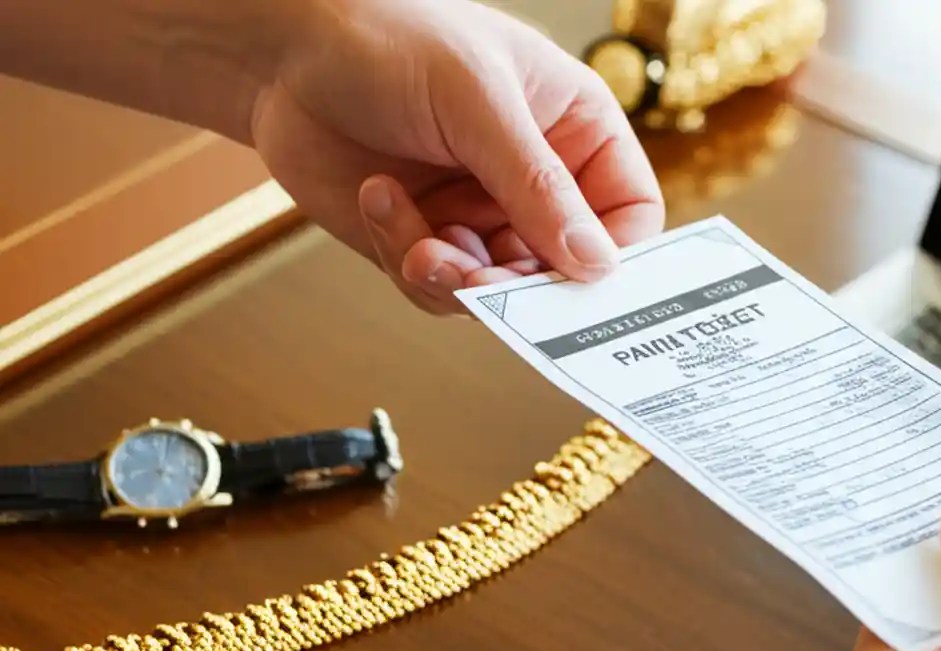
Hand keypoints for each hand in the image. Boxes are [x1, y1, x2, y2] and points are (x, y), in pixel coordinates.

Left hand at [252, 0, 663, 313]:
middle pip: (564, 268)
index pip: (630, 211)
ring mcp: (480, 213)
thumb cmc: (391, 39)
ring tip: (421, 244)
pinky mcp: (425, 239)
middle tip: (482, 281)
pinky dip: (408, 259)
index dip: (616, 256)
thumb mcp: (478, 102)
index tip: (584, 285)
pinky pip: (438, 286)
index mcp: (575, 129)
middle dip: (520, 283)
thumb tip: (596, 263)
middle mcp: (534, 180)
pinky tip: (380, 200)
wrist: (281, 52)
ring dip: (456, 279)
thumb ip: (538, 186)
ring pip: (500, 291)